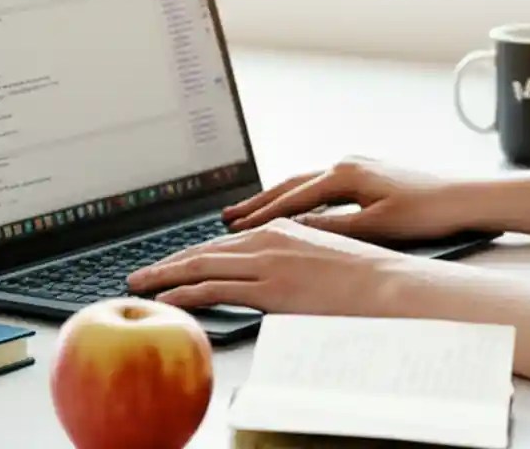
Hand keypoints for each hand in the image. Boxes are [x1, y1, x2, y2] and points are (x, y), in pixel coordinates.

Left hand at [126, 218, 417, 314]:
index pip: (224, 243)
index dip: (192, 254)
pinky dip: (185, 293)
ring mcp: (267, 261)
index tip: (171, 264)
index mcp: (282, 229)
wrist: (389, 284)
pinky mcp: (269, 286)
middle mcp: (269, 238)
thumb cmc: (366, 278)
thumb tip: (277, 276)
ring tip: (140, 287)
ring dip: (165, 276)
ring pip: (201, 265)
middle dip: (169, 263)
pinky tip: (167, 301)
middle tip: (141, 275)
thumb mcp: (324, 257)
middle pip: (205, 250)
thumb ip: (294, 259)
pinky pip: (214, 288)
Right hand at [224, 157, 478, 240]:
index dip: (263, 215)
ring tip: (251, 213)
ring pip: (306, 183)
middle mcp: (347, 164)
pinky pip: (323, 186)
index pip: (293, 197)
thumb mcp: (375, 226)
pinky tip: (294, 209)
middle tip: (228, 218)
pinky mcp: (369, 175)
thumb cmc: (426, 212)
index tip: (235, 229)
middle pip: (292, 185)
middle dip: (260, 202)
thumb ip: (333, 228)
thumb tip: (294, 230)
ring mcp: (358, 166)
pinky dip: (301, 198)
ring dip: (278, 198)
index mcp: (346, 174)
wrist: (464, 197)